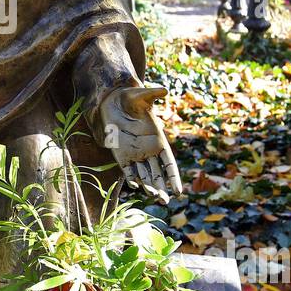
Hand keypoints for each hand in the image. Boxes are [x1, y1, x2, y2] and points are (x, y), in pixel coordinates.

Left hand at [98, 85, 183, 201]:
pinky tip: (135, 186)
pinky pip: (127, 169)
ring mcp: (135, 154)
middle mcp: (148, 150)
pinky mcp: (120, 154)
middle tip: (165, 201)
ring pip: (144, 175)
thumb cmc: (130, 98)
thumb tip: (164, 89)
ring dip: (149, 186)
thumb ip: (152, 94)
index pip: (169, 163)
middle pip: (158, 173)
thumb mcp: (141, 96)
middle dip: (162, 187)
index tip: (178, 191)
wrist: (112, 101)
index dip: (173, 176)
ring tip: (154, 198)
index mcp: (158, 140)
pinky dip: (131, 178)